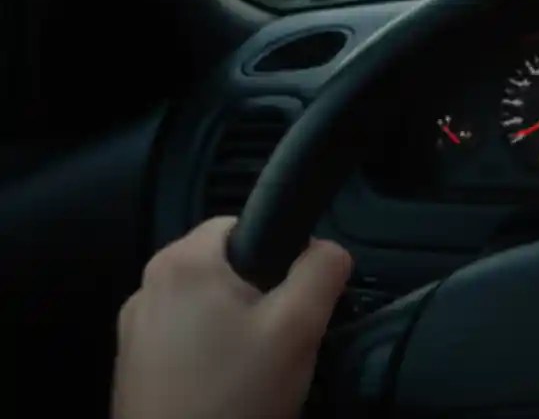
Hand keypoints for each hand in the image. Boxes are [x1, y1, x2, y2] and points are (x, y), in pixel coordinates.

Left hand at [113, 217, 352, 418]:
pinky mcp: (131, 364)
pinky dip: (209, 352)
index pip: (241, 223)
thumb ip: (322, 271)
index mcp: (182, 261)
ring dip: (234, 325)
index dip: (279, 254)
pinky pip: (183, 337)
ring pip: (205, 304)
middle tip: (280, 338)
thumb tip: (328, 249)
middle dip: (258, 294)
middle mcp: (147, 285)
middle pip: (224, 266)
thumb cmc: (237, 394)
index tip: (294, 298)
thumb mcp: (299, 328)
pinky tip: (226, 386)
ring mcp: (134, 327)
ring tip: (255, 368)